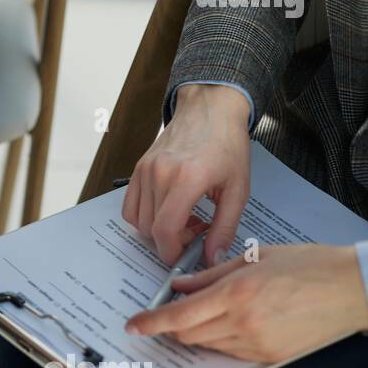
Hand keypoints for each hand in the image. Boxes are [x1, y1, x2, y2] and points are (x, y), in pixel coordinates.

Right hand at [123, 83, 250, 264]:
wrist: (210, 109)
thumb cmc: (228, 145)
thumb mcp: (238, 189)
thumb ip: (225, 227)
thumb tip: (213, 258)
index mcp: (186, 178)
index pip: (165, 230)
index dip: (172, 252)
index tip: (186, 257)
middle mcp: (159, 174)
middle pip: (150, 229)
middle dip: (171, 242)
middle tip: (196, 232)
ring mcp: (145, 170)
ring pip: (139, 221)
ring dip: (159, 230)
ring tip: (185, 218)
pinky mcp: (138, 168)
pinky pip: (130, 206)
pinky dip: (144, 217)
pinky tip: (167, 210)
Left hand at [125, 244, 367, 361]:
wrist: (354, 289)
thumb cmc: (308, 265)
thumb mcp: (253, 259)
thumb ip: (210, 275)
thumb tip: (179, 285)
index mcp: (236, 294)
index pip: (179, 317)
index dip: (151, 323)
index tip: (133, 325)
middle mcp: (243, 324)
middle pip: (187, 336)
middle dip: (172, 327)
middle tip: (171, 311)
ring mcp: (257, 345)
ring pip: (208, 345)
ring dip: (197, 332)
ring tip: (210, 311)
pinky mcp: (270, 357)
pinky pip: (231, 352)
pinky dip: (221, 339)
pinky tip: (233, 321)